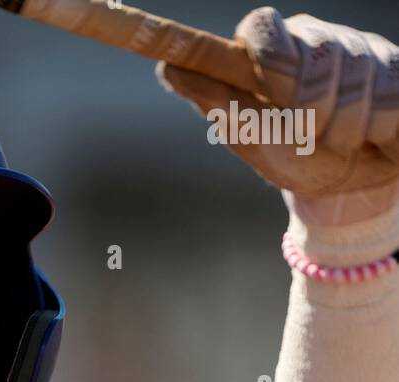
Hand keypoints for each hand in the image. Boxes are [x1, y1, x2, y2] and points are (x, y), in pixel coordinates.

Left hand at [158, 7, 398, 197]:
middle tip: (312, 136)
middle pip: (312, 64)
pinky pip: (389, 99)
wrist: (353, 189)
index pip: (263, 29)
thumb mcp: (252, 139)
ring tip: (344, 142)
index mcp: (276, 50)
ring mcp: (362, 50)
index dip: (269, 61)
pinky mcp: (398, 69)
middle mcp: (317, 40)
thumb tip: (168, 69)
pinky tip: (375, 137)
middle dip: (311, 117)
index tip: (274, 95)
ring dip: (346, 132)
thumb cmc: (296, 159)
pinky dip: (380, 132)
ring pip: (355, 84)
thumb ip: (217, 103)